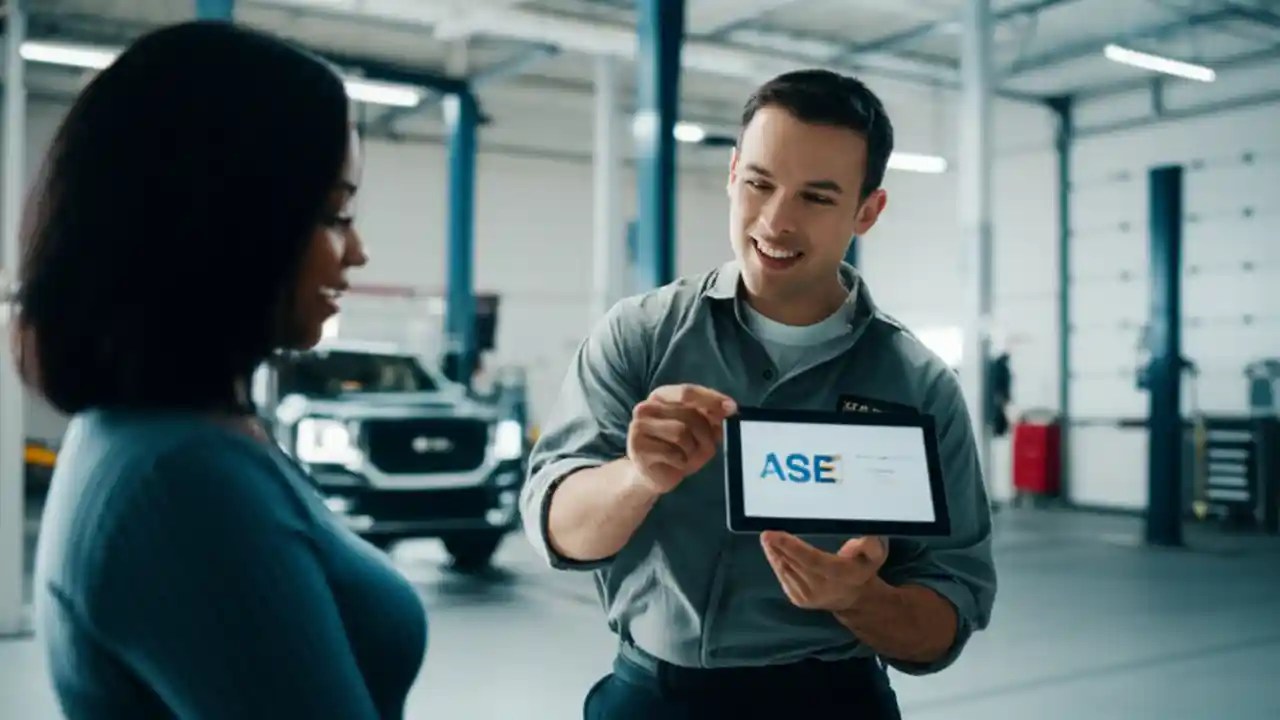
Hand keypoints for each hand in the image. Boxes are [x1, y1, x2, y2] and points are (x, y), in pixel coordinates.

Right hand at [626, 384, 737, 495]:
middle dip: (705, 434)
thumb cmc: (678, 450)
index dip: (711, 399)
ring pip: (681, 432)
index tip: (731, 408)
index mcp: (661, 396)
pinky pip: (672, 453)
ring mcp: (638, 427)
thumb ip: (711, 417)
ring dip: (692, 449)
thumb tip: (728, 408)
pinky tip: (674, 464)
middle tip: (705, 448)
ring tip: (687, 456)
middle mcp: (646, 407)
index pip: (688, 391)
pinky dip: (681, 462)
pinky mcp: (637, 448)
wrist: (654, 475)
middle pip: (689, 414)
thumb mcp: (700, 431)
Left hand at [761, 531, 887, 611]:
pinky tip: (772, 551)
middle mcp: (823, 588)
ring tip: (767, 540)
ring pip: (786, 571)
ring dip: (774, 555)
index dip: (792, 547)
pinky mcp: (798, 599)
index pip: (812, 560)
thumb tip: (862, 542)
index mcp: (841, 575)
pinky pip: (784, 577)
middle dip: (778, 549)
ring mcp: (808, 596)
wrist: (854, 598)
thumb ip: (869, 546)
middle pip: (795, 564)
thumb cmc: (861, 568)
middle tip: (766, 535)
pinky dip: (776, 563)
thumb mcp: (874, 554)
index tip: (774, 535)